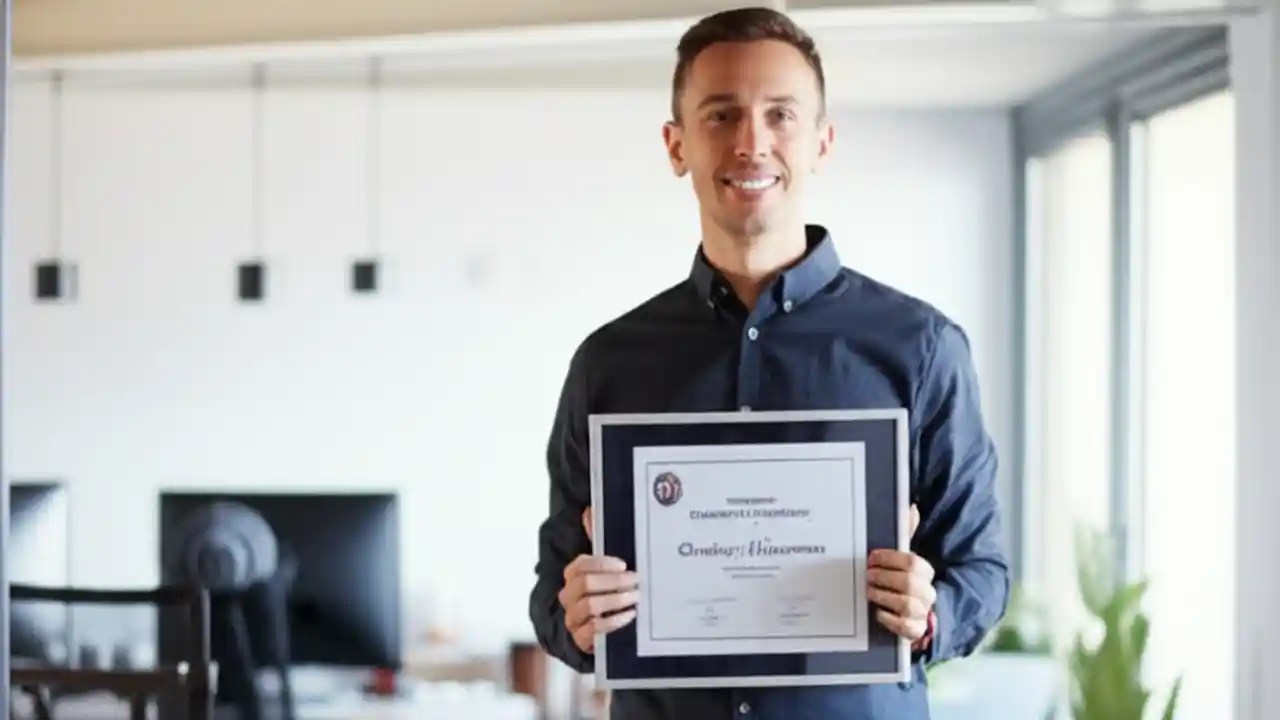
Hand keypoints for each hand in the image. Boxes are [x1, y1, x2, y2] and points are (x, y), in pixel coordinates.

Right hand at [558, 506, 638, 653]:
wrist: (595, 631)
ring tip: (636, 597)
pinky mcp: (580, 639)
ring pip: (589, 606)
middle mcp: (568, 596)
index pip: (580, 565)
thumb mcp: (603, 568)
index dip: (601, 564)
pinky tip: (630, 615)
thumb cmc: (604, 593)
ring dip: (617, 600)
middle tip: (637, 580)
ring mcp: (572, 618)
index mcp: (572, 576)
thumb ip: (597, 540)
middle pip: (585, 584)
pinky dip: (614, 621)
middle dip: (614, 581)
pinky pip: (594, 629)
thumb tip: (590, 510)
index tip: (623, 564)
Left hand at [867, 504, 935, 642]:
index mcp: (925, 572)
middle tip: (867, 575)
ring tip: (869, 592)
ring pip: (907, 604)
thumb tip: (910, 507)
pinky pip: (907, 628)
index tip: (871, 557)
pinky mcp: (915, 631)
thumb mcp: (900, 557)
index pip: (913, 562)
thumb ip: (904, 534)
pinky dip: (890, 620)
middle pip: (910, 582)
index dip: (890, 559)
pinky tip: (878, 613)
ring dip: (884, 597)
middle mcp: (927, 592)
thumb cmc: (900, 580)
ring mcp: (922, 612)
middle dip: (884, 577)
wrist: (908, 613)